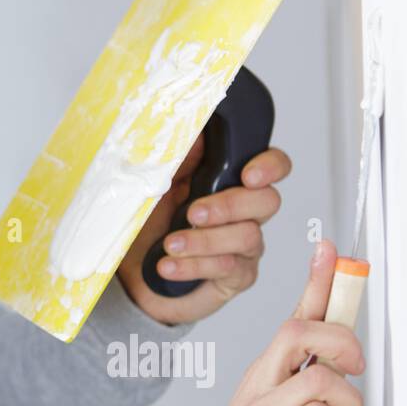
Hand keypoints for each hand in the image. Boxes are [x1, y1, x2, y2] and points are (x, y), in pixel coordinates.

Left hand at [114, 135, 290, 325]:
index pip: (273, 166)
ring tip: (170, 244)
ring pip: (247, 237)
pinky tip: (169, 266)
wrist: (133, 271)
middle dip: (229, 206)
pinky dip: (194, 266)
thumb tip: (193, 129)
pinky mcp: (236, 276)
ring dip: (205, 240)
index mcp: (230, 181)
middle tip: (194, 213)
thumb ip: (179, 159)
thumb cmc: (150, 224)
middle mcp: (246, 212)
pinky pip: (228, 268)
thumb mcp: (158, 186)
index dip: (270, 167)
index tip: (249, 175)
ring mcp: (245, 246)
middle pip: (268, 201)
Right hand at [206, 240, 365, 405]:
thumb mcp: (283, 404)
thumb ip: (307, 377)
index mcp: (269, 367)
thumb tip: (345, 359)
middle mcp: (264, 379)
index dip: (315, 280)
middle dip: (342, 341)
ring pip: (321, 378)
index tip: (330, 250)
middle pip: (301, 331)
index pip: (295, 313)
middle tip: (354, 367)